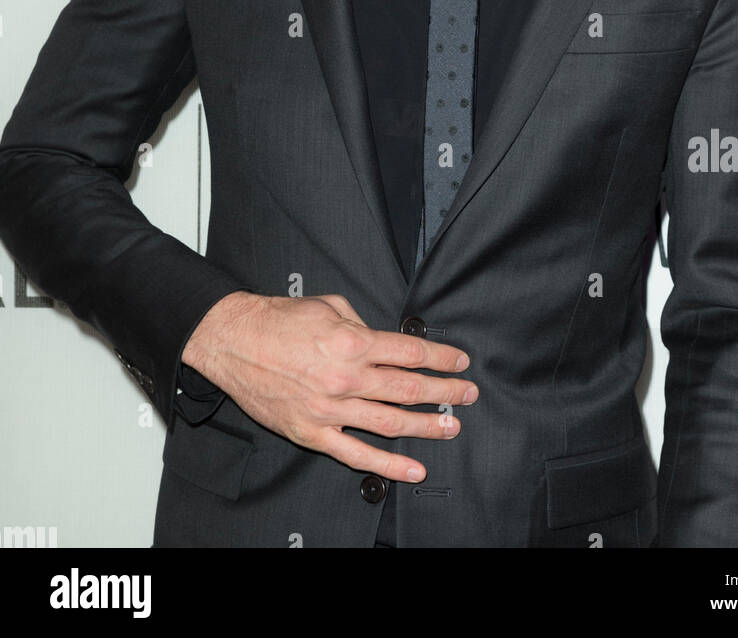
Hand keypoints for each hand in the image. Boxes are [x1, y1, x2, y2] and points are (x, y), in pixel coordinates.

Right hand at [182, 290, 477, 481]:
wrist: (235, 341)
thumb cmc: (278, 321)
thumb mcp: (329, 305)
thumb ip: (362, 324)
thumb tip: (386, 341)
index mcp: (352, 342)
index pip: (410, 353)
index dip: (441, 358)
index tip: (459, 362)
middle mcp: (345, 377)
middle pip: (409, 388)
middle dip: (445, 392)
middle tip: (467, 395)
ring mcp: (330, 409)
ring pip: (391, 423)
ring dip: (427, 426)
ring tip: (451, 427)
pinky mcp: (313, 432)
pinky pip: (356, 454)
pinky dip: (388, 465)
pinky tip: (412, 469)